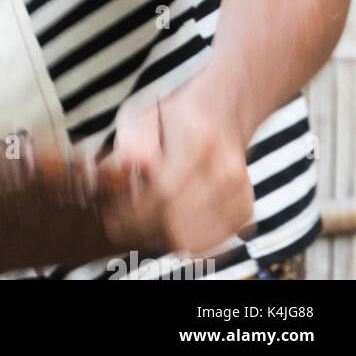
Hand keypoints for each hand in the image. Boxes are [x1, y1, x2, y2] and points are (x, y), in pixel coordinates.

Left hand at [99, 75, 255, 258]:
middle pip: (177, 221)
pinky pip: (207, 244)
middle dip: (141, 227)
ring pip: (192, 240)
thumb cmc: (173, 114)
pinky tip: (164, 223)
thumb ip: (133, 138)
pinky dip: (180, 240)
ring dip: (159, 237)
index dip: (133, 210)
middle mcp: (227, 170)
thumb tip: (132, 162)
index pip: (164, 191)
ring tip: (140, 220)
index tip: (110, 212)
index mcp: (200, 140)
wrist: (222, 110)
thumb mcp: (142, 112)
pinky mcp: (245, 211)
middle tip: (118, 221)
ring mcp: (241, 193)